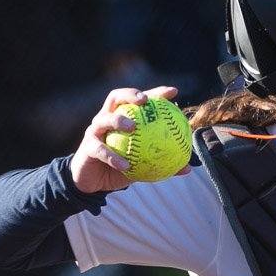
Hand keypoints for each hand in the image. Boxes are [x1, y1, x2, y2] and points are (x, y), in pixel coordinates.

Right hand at [69, 84, 183, 192]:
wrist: (95, 183)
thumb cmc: (121, 168)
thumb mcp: (144, 166)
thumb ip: (163, 163)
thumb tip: (188, 168)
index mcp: (122, 117)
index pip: (139, 99)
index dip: (155, 92)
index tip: (173, 92)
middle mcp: (106, 118)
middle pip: (116, 97)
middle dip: (130, 94)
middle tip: (145, 101)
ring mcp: (94, 132)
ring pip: (103, 119)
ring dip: (118, 120)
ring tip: (133, 127)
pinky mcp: (87, 147)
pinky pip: (100, 150)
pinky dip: (113, 157)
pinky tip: (126, 165)